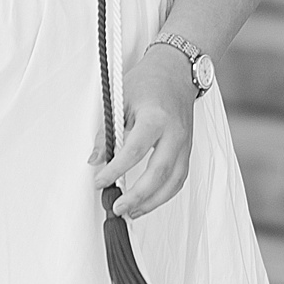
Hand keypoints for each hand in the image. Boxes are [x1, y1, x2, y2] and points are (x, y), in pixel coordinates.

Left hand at [88, 43, 195, 219]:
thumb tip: (95, 161)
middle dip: (137, 196)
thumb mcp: (120, 99)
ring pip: (174, 182)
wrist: (177, 71)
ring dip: (152, 202)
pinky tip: (148, 202)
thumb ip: (107, 132)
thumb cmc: (147, 82)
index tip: (99, 181)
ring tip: (131, 212)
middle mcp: (175, 133)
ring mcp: (185, 143)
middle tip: (117, 207)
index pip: (135, 151)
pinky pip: (180, 178)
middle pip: (158, 173)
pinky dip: (164, 194)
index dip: (115, 170)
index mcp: (156, 117)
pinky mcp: (188, 150)